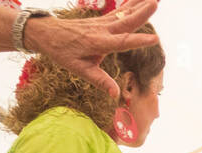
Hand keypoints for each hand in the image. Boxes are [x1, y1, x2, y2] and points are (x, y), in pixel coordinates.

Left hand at [24, 0, 158, 98]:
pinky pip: (119, 12)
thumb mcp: (79, 69)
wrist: (46, 32)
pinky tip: (140, 0)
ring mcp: (102, 23)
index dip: (138, 41)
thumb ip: (99, 81)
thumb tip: (115, 94)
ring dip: (139, 5)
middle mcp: (102, 30)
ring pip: (124, 13)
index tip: (155, 39)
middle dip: (142, 13)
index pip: (122, 42)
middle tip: (155, 4)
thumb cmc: (63, 52)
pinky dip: (131, 5)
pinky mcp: (101, 20)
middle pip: (125, 21)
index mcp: (98, 43)